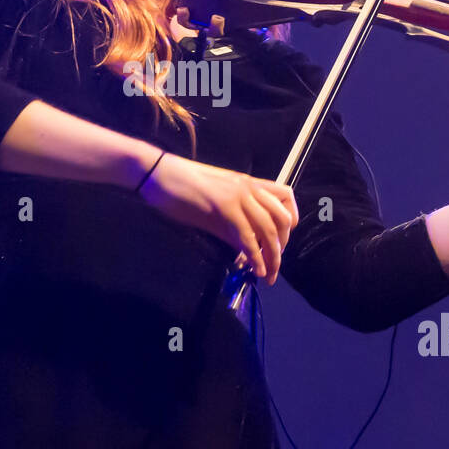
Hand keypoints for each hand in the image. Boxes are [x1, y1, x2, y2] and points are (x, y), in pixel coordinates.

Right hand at [137, 153, 298, 284]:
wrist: (159, 174)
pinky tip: (254, 269)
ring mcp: (238, 195)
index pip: (286, 197)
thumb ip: (234, 225)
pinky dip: (255, 256)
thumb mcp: (216, 205)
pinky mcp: (224, 206)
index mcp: (248, 183)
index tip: (281, 242)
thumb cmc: (183, 188)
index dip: (290, 222)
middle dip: (282, 246)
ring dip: (272, 256)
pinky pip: (248, 236)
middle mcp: (249, 187)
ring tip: (267, 274)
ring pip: (269, 228)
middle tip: (273, 264)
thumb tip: (249, 250)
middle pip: (282, 218)